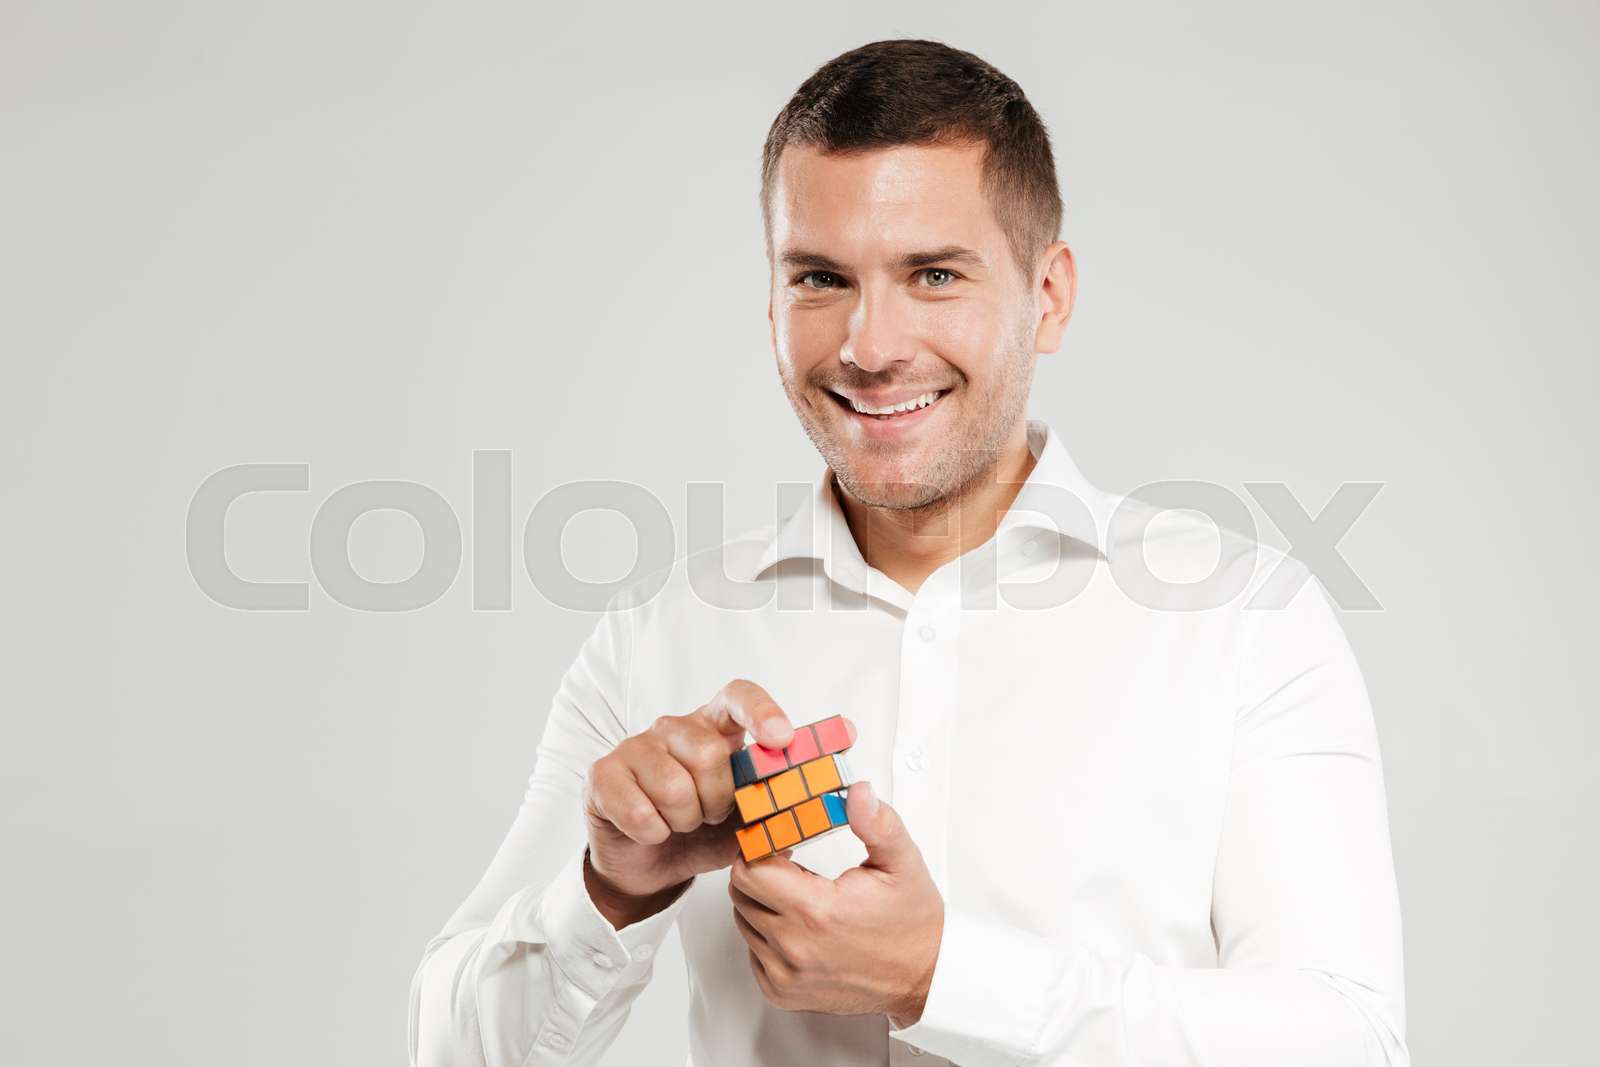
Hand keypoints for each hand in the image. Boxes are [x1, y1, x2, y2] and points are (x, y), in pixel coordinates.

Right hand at [583, 679, 854, 924]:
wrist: (650, 866)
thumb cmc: (704, 832)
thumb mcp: (753, 817)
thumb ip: (790, 791)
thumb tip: (841, 756)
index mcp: (716, 728)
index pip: (739, 696)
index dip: (762, 712)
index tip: (782, 737)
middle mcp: (675, 728)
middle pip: (708, 752)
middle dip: (718, 799)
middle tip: (713, 814)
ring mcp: (636, 747)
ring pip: (674, 783)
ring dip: (686, 819)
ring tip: (683, 824)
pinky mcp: (603, 775)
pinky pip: (638, 807)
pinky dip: (654, 830)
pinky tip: (654, 832)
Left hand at [728, 781, 943, 1026]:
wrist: (924, 977)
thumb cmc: (912, 924)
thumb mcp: (902, 862)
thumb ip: (877, 823)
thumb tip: (857, 793)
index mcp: (817, 912)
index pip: (749, 870)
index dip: (760, 849)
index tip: (781, 842)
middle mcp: (795, 947)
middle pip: (740, 894)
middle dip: (759, 871)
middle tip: (792, 865)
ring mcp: (786, 974)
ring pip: (744, 922)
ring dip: (762, 903)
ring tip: (801, 895)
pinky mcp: (784, 992)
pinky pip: (753, 953)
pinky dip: (766, 935)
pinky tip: (798, 926)